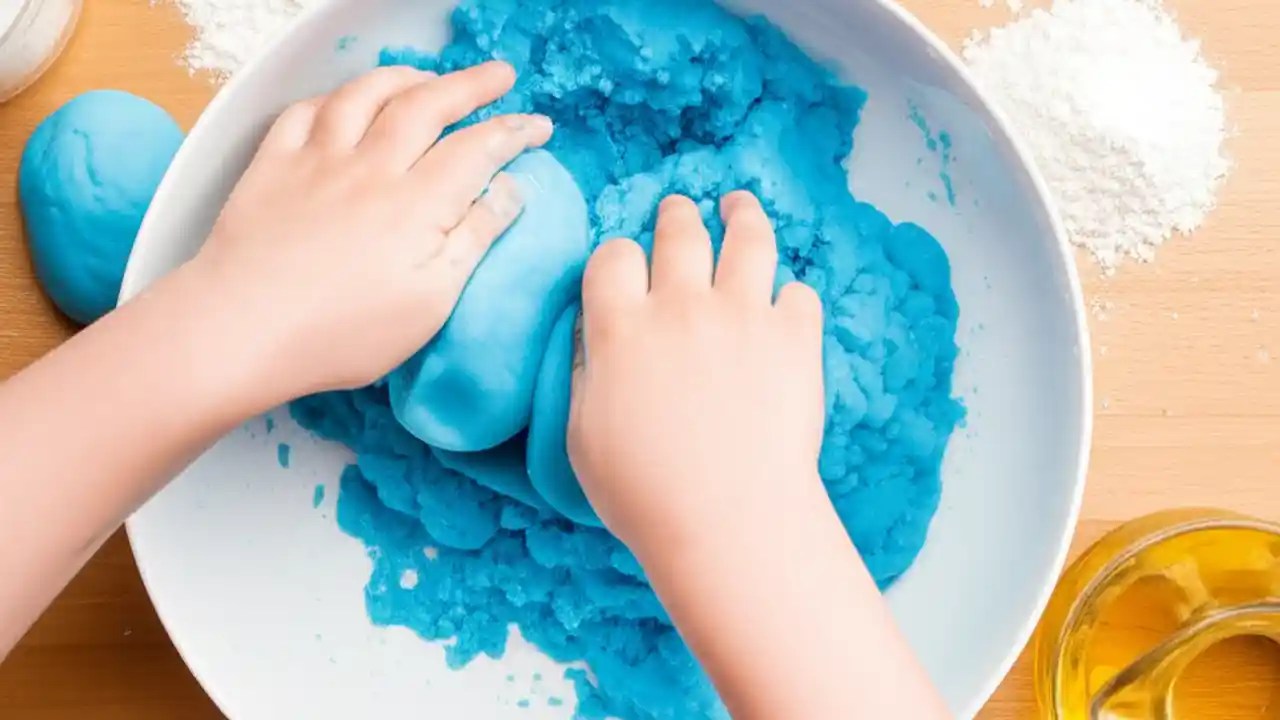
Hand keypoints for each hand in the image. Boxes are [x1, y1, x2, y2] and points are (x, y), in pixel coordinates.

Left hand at [187, 61, 551, 398]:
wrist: (239, 330)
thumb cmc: (343, 333)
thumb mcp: (429, 303)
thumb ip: (472, 240)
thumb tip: (511, 190)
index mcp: (417, 204)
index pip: (478, 151)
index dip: (513, 133)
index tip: (539, 126)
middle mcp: (371, 166)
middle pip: (427, 105)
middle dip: (470, 86)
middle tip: (499, 75)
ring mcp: (317, 159)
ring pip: (366, 95)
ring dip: (404, 77)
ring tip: (428, 77)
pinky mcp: (272, 165)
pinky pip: (306, 111)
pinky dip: (333, 98)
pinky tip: (346, 103)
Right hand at [565, 193, 948, 719]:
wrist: (729, 522)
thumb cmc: (645, 494)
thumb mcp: (582, 435)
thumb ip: (586, 372)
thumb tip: (594, 336)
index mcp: (621, 327)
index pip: (612, 255)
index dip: (617, 255)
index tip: (625, 266)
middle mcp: (681, 306)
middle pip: (678, 230)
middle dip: (675, 215)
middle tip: (678, 211)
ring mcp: (743, 316)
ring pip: (746, 237)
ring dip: (741, 215)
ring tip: (739, 206)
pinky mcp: (794, 339)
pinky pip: (799, 294)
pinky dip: (791, 296)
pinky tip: (786, 300)